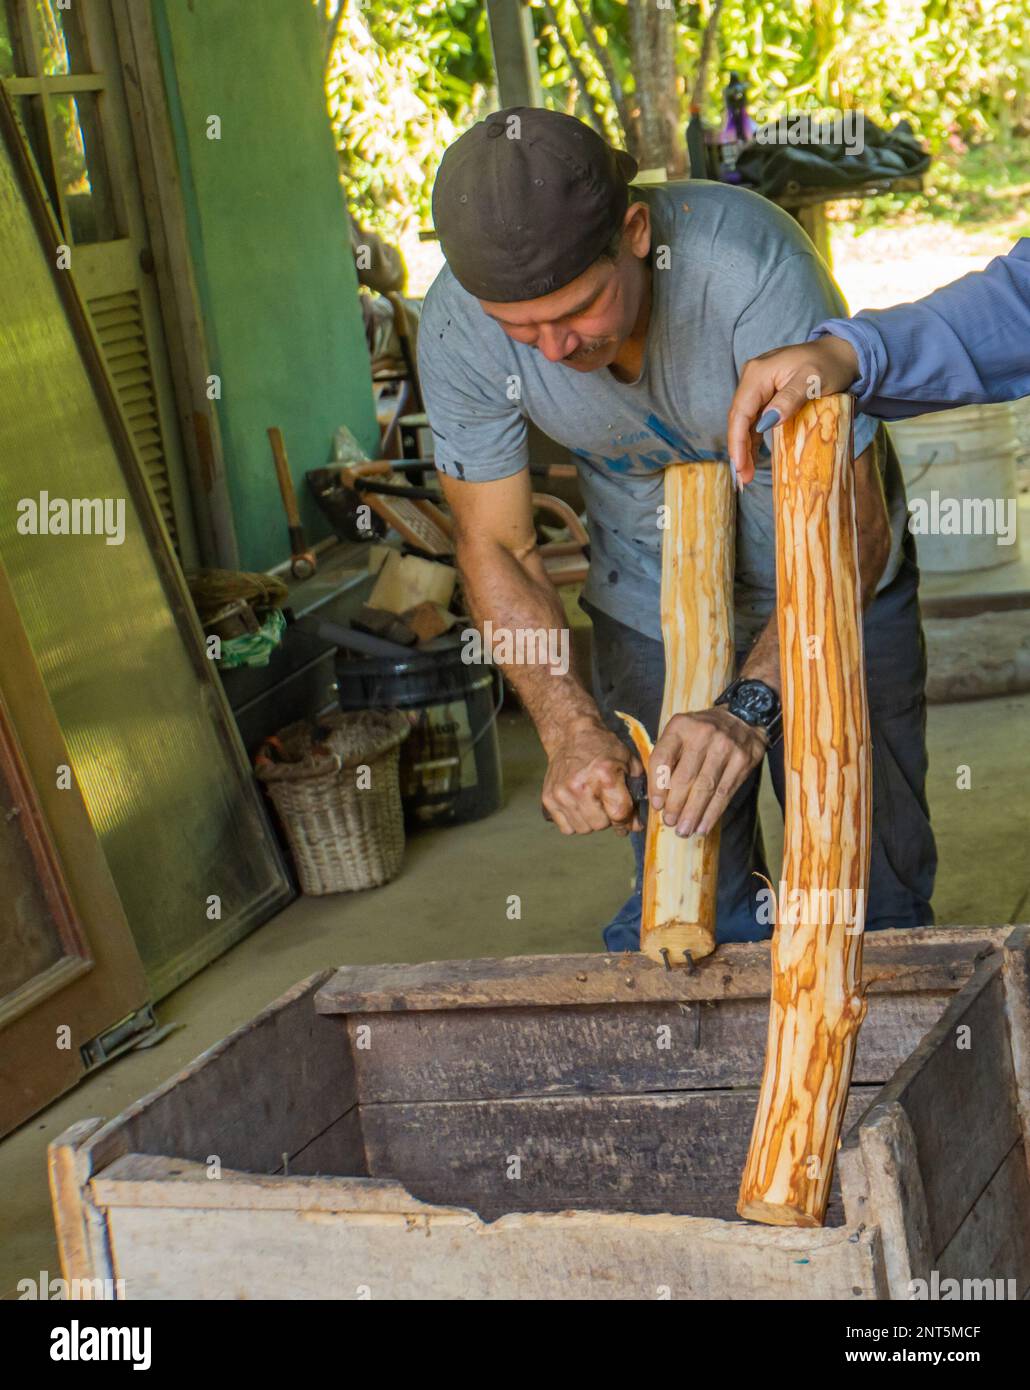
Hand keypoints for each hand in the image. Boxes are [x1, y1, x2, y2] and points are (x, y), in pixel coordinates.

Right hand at [542, 721, 642, 835]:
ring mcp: (561, 794)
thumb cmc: (603, 748)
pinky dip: (575, 822)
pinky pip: (566, 827)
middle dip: (608, 818)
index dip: (627, 818)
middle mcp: (580, 786)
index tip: (626, 816)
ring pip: (583, 829)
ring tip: (593, 804)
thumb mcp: (628, 763)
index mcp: (604, 775)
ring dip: (591, 821)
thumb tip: (635, 826)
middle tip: (607, 804)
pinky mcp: (548, 799)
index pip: (619, 813)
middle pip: (600, 824)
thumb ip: (635, 794)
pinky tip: (580, 807)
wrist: (570, 736)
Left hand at [649, 707, 766, 837]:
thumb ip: (668, 757)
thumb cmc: (702, 731)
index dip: (657, 786)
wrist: (742, 717)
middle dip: (675, 805)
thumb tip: (658, 797)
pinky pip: (724, 792)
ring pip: (706, 788)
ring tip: (684, 830)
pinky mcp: (742, 760)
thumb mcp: (680, 733)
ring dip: (693, 814)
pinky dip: (712, 813)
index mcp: (680, 726)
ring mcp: (725, 747)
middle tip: (670, 823)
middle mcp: (703, 734)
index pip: (663, 758)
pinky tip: (703, 826)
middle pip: (685, 777)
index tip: (656, 806)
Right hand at [727, 336, 859, 484]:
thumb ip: (788, 399)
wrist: (840, 353)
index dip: (737, 441)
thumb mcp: (812, 381)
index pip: (741, 412)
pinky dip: (753, 439)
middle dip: (739, 449)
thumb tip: (766, 423)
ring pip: (744, 422)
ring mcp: (758, 386)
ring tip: (746, 473)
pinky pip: (754, 420)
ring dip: (744, 448)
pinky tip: (753, 457)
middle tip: (743, 478)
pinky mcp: (765, 395)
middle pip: (739, 419)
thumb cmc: (829, 364)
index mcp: (758, 373)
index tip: (740, 466)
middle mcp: (752, 378)